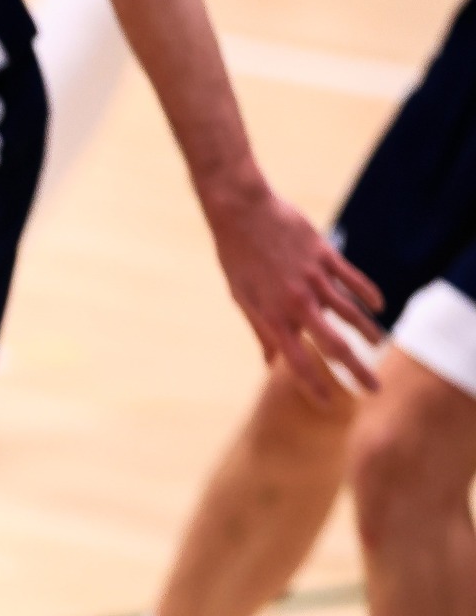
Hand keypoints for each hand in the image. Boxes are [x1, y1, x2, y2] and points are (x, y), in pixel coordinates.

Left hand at [204, 184, 385, 401]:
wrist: (242, 212)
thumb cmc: (237, 258)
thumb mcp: (241, 297)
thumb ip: (260, 330)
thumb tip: (270, 363)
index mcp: (272, 315)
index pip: (297, 360)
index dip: (313, 384)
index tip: (329, 404)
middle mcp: (296, 301)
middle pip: (333, 344)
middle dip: (355, 369)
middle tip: (373, 389)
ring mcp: (313, 278)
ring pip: (349, 312)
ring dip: (367, 332)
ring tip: (379, 347)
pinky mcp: (325, 255)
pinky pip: (352, 279)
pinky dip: (368, 293)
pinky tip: (378, 306)